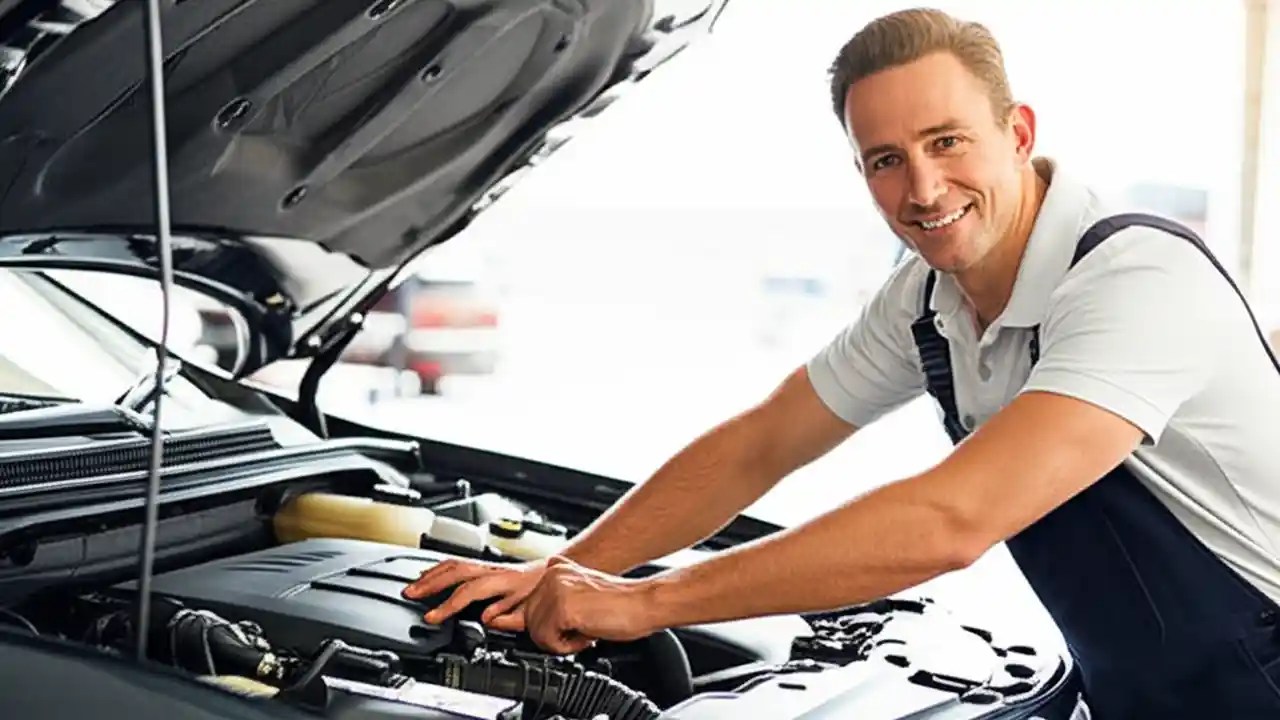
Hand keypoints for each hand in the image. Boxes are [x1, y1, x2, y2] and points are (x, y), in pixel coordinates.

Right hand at [403, 557, 546, 630]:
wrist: (555, 571)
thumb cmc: (545, 591)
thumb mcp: (532, 609)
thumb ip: (509, 614)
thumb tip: (486, 619)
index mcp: (505, 581)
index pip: (469, 591)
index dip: (448, 604)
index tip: (432, 616)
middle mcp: (494, 570)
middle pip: (456, 572)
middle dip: (431, 583)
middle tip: (411, 594)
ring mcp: (489, 565)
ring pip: (456, 564)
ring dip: (432, 574)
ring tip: (413, 585)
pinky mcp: (487, 565)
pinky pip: (460, 563)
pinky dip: (441, 568)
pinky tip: (431, 574)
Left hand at [522, 556, 661, 654]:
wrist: (645, 604)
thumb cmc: (621, 604)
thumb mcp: (580, 593)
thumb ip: (555, 598)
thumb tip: (525, 620)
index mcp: (555, 567)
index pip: (530, 606)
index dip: (551, 624)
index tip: (572, 625)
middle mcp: (552, 574)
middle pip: (530, 620)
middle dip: (553, 635)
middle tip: (580, 633)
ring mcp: (556, 589)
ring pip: (536, 632)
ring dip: (560, 642)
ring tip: (584, 634)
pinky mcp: (563, 608)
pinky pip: (548, 640)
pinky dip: (566, 648)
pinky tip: (587, 637)